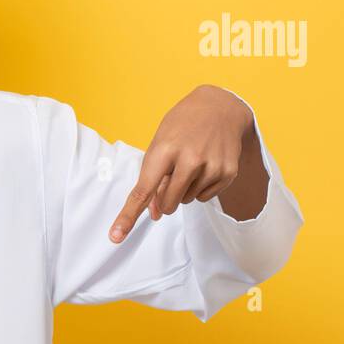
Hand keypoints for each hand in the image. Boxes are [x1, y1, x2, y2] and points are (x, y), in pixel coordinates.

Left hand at [109, 85, 253, 242]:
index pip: (143, 190)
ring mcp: (211, 166)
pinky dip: (201, 187)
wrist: (219, 107)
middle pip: (168, 203)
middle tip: (171, 175)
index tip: (115, 236)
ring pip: (187, 201)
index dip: (128, 215)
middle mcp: (189, 158)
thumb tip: (155, 214)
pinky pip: (205, 197)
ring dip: (184, 189)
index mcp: (164, 149)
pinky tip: (206, 164)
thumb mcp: (159, 145)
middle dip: (164, 199)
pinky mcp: (228, 172)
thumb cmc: (181, 127)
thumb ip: (152, 180)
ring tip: (192, 161)